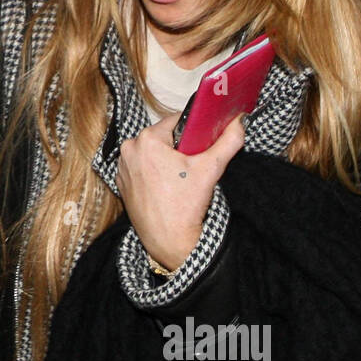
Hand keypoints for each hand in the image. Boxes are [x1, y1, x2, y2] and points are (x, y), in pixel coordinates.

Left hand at [116, 113, 245, 271]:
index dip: (193, 130)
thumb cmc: (185, 206)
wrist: (168, 240)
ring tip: (179, 178)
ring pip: (152, 152)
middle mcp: (129, 150)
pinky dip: (153, 172)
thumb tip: (238, 122)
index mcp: (147, 140)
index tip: (201, 143)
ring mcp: (123, 167)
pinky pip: (141, 167)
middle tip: (192, 165)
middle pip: (163, 137)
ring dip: (165, 159)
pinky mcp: (122, 182)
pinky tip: (166, 186)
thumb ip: (228, 141)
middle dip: (179, 147)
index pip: (176, 121)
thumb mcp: (211, 168)